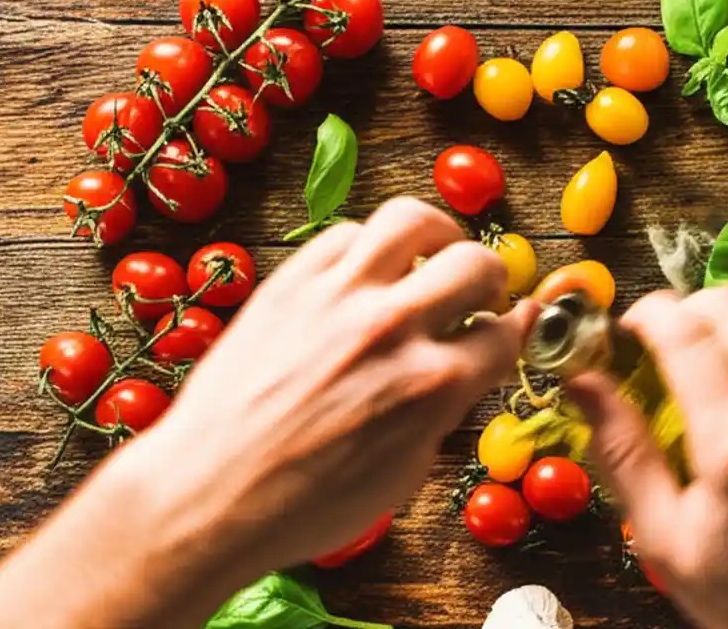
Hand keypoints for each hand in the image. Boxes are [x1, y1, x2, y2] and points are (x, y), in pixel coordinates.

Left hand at [122, 197, 535, 571]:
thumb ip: (441, 415)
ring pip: (411, 220)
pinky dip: (367, 247)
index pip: (503, 335)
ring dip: (437, 234)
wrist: (208, 494)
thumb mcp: (402, 476)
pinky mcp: (288, 282)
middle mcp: (392, 329)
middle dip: (490, 277)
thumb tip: (461, 375)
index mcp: (431, 387)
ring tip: (433, 254)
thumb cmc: (303, 507)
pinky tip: (365, 273)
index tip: (517, 322)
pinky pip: (343, 234)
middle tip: (478, 291)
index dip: (519, 330)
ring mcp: (337, 296)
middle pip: (474, 263)